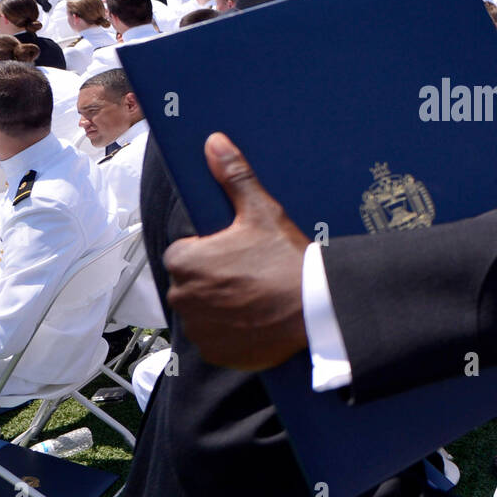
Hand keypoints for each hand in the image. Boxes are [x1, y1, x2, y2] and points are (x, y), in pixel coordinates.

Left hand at [164, 133, 309, 368]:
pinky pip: (215, 340)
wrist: (314, 307)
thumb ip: (233, 176)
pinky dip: (230, 333)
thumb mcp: (261, 211)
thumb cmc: (285, 260)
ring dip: (219, 307)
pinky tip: (254, 320)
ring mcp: (199, 329)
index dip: (211, 252)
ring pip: (202, 312)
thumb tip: (214, 143)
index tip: (237, 254)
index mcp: (185, 260)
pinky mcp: (216, 353)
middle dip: (213, 280)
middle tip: (249, 274)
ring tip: (254, 298)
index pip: (186, 253)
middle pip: (192, 284)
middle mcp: (182, 297)